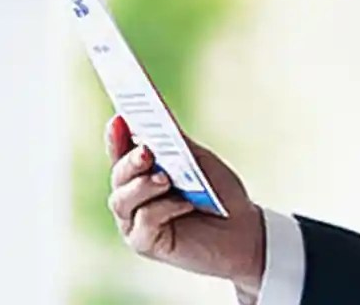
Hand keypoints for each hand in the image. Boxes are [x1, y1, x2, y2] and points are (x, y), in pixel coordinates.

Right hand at [104, 115, 265, 295]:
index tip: (119, 117)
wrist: (243, 230)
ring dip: (143, 186)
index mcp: (143, 171)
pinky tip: (184, 204)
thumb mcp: (198, 161)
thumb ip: (175, 143)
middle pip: (119, 175)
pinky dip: (163, 209)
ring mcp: (135, 221)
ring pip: (122, 200)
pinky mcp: (145, 243)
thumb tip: (157, 116)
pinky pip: (143, 222)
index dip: (116, 135)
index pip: (121, 150)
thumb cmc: (219, 193)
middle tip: (146, 151)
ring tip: (165, 179)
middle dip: (130, 161)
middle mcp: (133, 195)